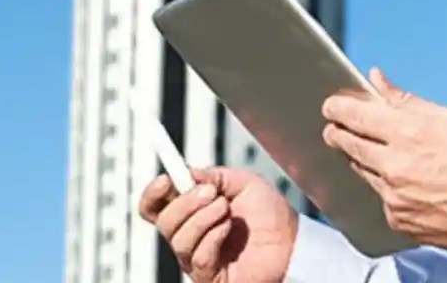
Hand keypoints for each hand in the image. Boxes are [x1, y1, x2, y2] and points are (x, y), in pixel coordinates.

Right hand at [138, 167, 298, 282]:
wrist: (293, 243)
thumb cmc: (270, 216)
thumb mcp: (243, 183)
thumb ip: (214, 176)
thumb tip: (187, 173)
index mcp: (192, 212)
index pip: (156, 207)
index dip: (153, 193)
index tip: (166, 179)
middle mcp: (190, 237)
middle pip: (163, 221)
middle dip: (185, 202)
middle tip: (212, 193)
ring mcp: (197, 258)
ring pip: (178, 239)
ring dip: (203, 218)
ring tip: (227, 211)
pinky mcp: (208, 276)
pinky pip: (198, 257)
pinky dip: (213, 237)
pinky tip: (230, 230)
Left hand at [322, 68, 446, 250]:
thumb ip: (405, 100)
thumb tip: (378, 80)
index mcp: (406, 132)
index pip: (353, 115)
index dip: (337, 107)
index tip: (331, 104)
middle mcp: (394, 165)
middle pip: (348, 143)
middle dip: (338, 131)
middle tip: (337, 126)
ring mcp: (393, 195)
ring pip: (361, 171)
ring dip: (360, 158)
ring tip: (371, 150)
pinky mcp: (397, 219)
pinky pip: (379, 197)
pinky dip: (384, 186)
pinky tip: (398, 180)